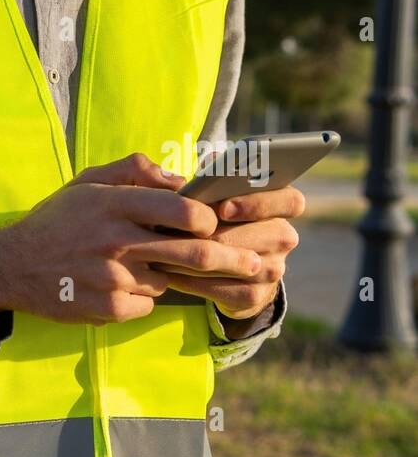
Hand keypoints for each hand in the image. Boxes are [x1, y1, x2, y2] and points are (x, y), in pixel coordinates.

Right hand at [0, 153, 263, 324]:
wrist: (10, 267)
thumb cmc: (56, 221)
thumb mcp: (88, 182)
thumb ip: (135, 171)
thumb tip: (181, 179)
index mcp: (115, 203)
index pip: (184, 209)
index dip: (209, 219)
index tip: (214, 223)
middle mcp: (116, 240)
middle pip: (194, 253)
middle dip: (232, 259)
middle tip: (255, 264)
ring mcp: (112, 278)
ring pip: (168, 280)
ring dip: (165, 277)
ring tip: (140, 269)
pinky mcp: (107, 308)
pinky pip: (147, 305)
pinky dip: (141, 298)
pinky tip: (114, 287)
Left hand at [155, 187, 303, 319]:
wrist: (217, 268)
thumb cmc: (210, 218)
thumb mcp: (213, 193)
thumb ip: (215, 174)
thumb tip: (212, 160)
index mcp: (281, 206)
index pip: (291, 201)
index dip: (259, 204)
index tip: (223, 208)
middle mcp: (284, 237)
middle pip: (258, 236)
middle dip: (215, 234)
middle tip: (178, 233)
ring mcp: (274, 269)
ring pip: (240, 264)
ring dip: (200, 258)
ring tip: (165, 252)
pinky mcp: (256, 295)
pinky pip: (225, 290)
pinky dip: (194, 282)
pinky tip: (170, 275)